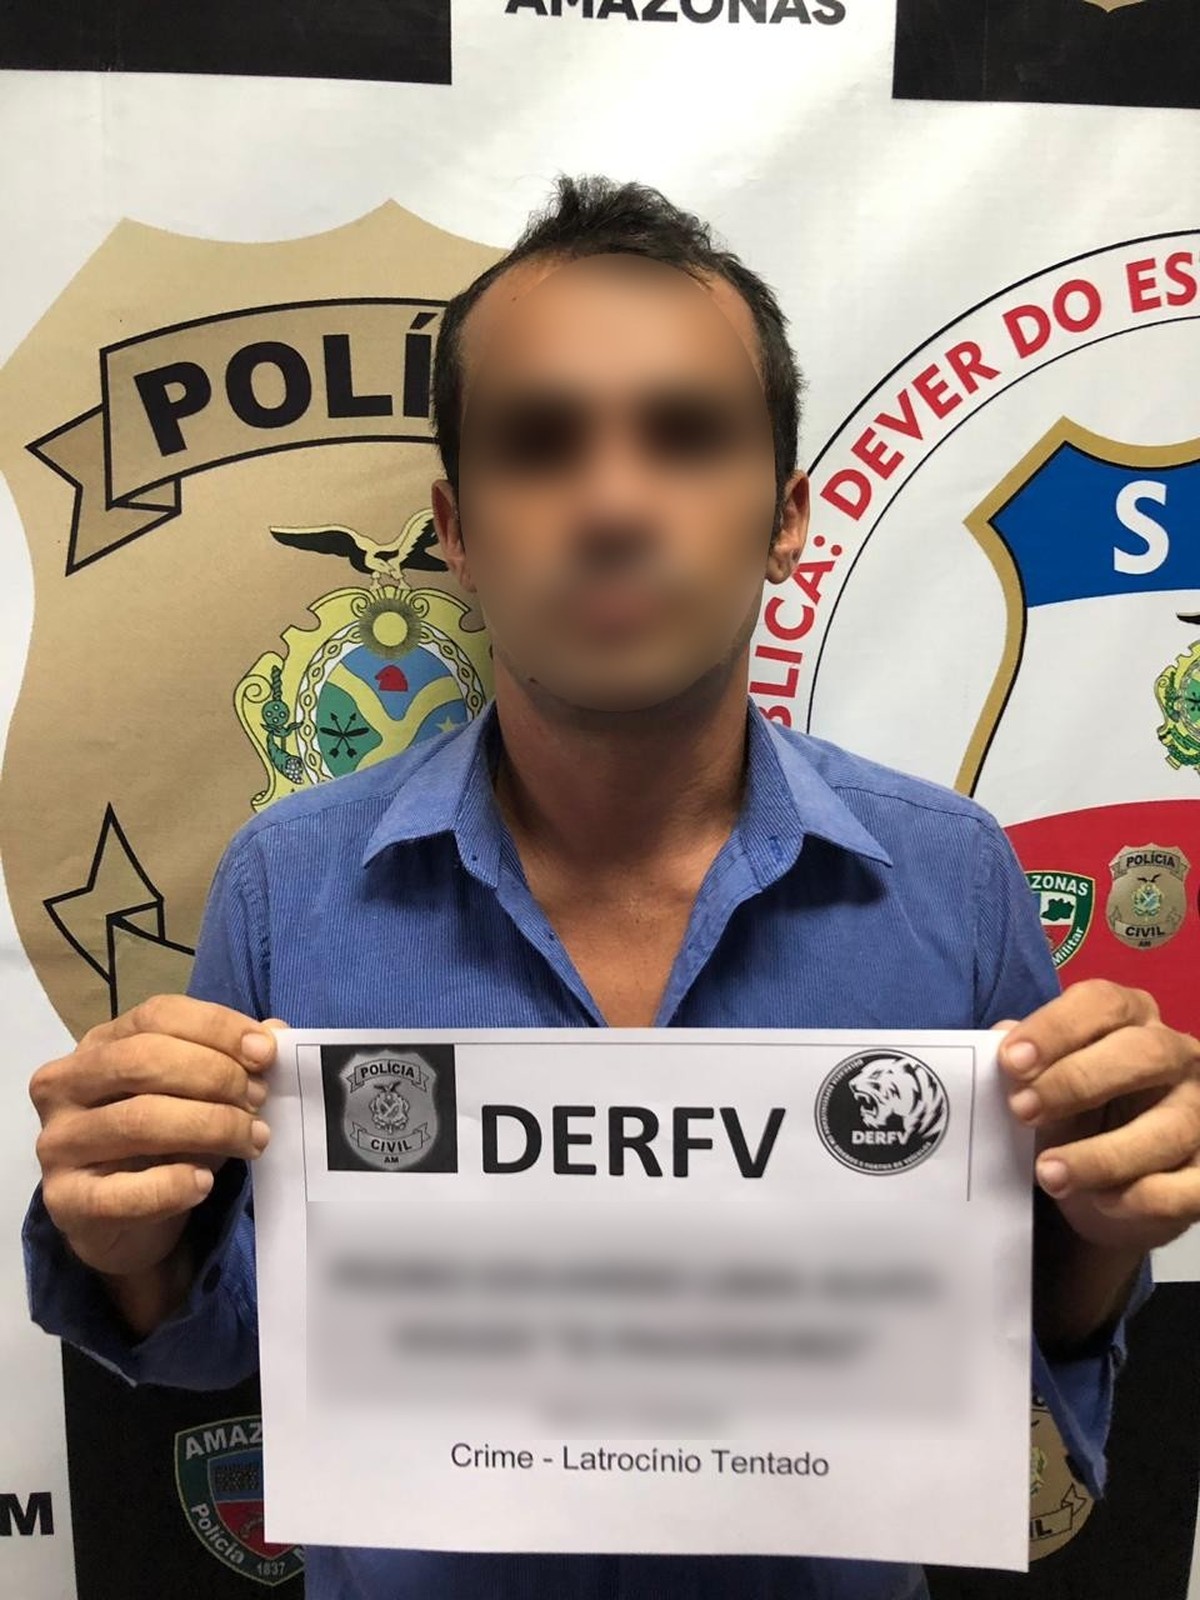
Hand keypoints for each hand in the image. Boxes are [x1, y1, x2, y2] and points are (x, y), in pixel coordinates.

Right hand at [30, 995, 280, 1282]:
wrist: (122, 1222)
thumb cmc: (163, 1143)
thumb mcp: (199, 1094)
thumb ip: (233, 1060)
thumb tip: (274, 1032)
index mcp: (99, 1045)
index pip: (157, 1015)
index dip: (217, 1028)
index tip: (265, 1054)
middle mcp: (65, 1085)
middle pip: (143, 1060)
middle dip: (215, 1076)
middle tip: (258, 1100)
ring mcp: (59, 1142)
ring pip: (138, 1121)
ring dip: (209, 1128)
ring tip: (252, 1140)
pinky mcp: (64, 1200)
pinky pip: (120, 1192)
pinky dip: (172, 1186)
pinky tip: (204, 1183)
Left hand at [997, 979, 1199, 1253]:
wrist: (1104, 1188)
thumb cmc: (1071, 1114)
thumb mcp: (1041, 1084)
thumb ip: (1021, 1065)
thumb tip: (996, 1046)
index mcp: (1131, 1019)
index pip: (1103, 1003)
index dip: (1056, 1028)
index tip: (1009, 1061)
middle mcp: (1178, 1057)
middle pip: (1145, 1053)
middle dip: (1078, 1081)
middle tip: (1022, 1111)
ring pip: (1170, 1129)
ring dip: (1102, 1155)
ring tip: (1048, 1173)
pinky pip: (1188, 1189)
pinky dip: (1141, 1198)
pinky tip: (1100, 1200)